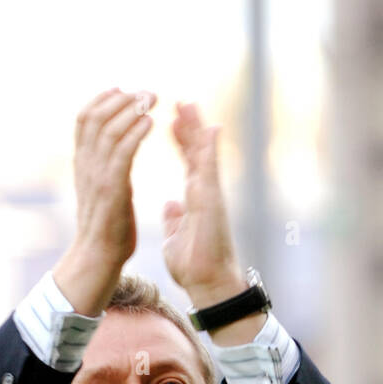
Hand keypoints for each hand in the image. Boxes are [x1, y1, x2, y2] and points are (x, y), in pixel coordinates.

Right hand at [53, 87, 155, 316]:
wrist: (98, 258)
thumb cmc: (106, 228)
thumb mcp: (100, 189)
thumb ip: (104, 166)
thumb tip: (114, 149)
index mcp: (82, 163)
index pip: (84, 119)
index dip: (102, 98)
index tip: (123, 88)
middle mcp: (85, 165)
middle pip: (95, 116)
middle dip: (122, 98)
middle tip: (146, 92)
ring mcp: (97, 176)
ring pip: (109, 129)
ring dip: (133, 110)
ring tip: (152, 100)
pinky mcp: (112, 188)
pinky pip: (123, 151)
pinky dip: (136, 132)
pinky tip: (151, 123)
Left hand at [162, 102, 243, 301]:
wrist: (206, 283)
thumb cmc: (193, 266)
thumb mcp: (175, 237)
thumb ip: (175, 218)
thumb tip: (170, 205)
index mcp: (195, 198)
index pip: (187, 161)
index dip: (178, 139)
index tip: (168, 119)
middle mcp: (205, 192)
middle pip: (196, 151)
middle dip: (187, 125)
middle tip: (179, 100)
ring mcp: (211, 194)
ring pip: (204, 154)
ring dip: (196, 128)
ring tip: (188, 104)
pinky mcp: (213, 202)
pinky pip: (211, 170)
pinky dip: (210, 148)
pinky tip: (210, 127)